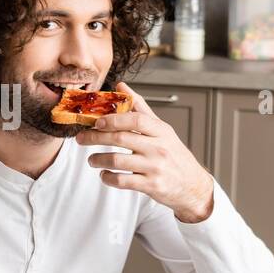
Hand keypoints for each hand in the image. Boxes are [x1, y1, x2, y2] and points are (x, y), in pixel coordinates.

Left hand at [75, 81, 214, 222]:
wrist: (192, 185)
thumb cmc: (174, 155)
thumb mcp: (162, 130)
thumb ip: (140, 108)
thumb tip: (121, 86)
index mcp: (161, 131)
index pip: (136, 120)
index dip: (114, 119)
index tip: (97, 121)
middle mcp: (159, 148)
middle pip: (121, 138)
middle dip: (95, 137)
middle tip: (81, 138)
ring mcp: (155, 168)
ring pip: (118, 161)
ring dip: (98, 159)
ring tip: (91, 160)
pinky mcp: (151, 186)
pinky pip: (122, 181)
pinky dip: (108, 178)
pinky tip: (104, 174)